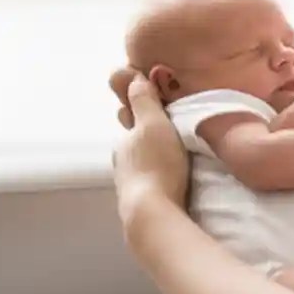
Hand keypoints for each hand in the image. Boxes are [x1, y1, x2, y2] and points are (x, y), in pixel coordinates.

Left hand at [111, 72, 189, 223]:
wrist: (152, 216)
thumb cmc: (156, 164)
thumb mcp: (153, 124)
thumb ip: (144, 101)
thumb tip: (134, 77)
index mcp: (123, 144)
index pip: (130, 124)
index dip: (141, 117)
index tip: (156, 114)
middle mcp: (121, 166)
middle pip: (134, 148)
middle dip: (146, 143)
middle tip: (168, 139)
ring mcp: (129, 190)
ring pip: (140, 169)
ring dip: (153, 165)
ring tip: (173, 164)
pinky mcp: (140, 210)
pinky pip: (149, 189)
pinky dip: (157, 183)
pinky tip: (169, 188)